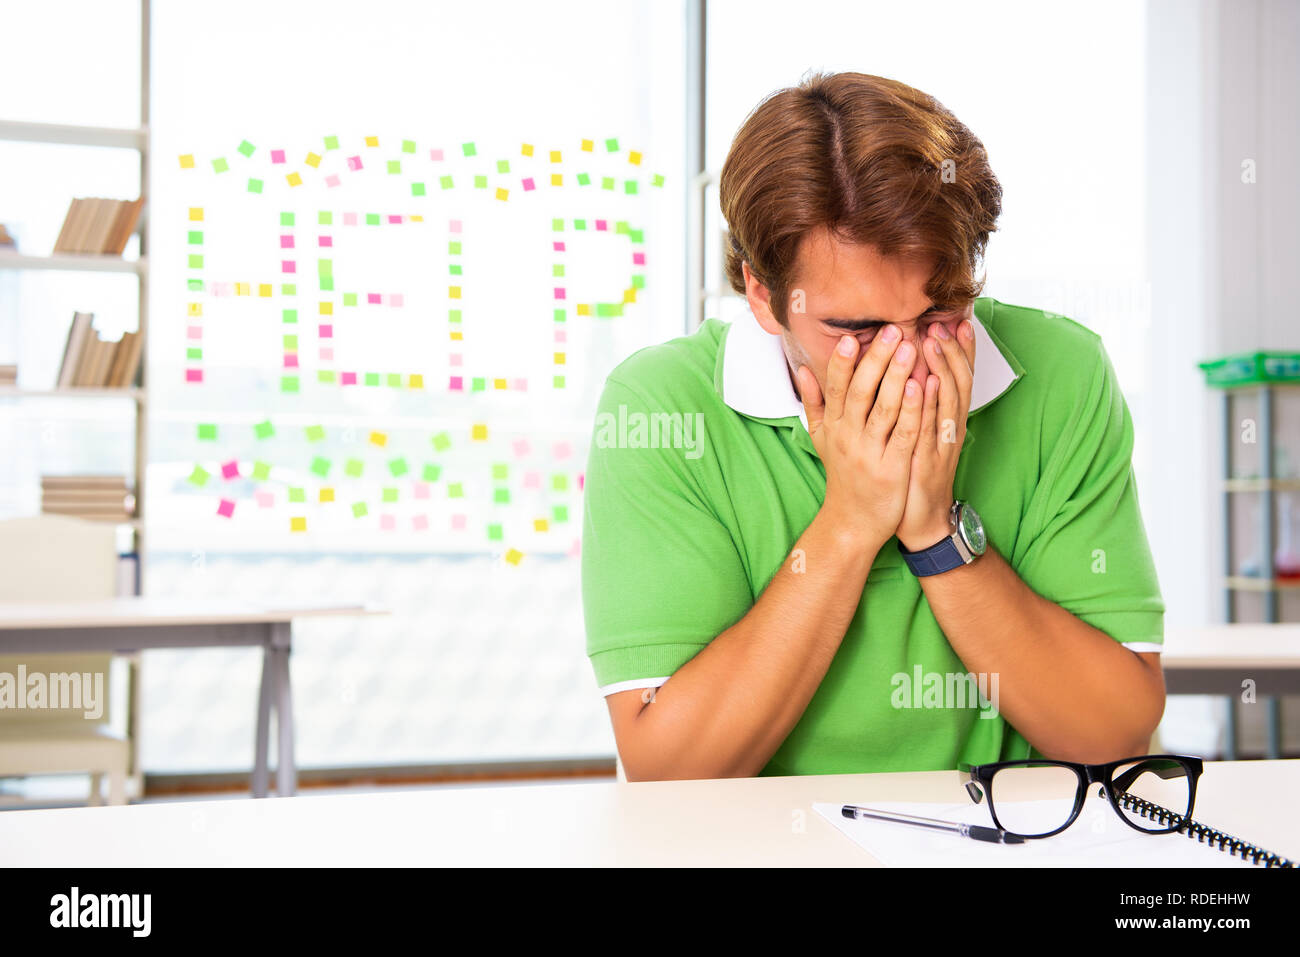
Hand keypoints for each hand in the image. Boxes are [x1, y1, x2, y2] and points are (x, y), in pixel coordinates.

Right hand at [798, 326, 923, 550]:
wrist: (853, 523)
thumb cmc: (843, 476)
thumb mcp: (821, 439)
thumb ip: (813, 403)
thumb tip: (801, 369)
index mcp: (833, 427)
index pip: (835, 387)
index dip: (842, 361)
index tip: (851, 336)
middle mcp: (848, 437)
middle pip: (860, 391)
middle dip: (876, 359)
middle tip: (892, 330)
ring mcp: (869, 452)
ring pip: (883, 408)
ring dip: (897, 376)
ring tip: (911, 347)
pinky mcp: (892, 468)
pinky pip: (903, 434)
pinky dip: (912, 410)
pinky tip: (921, 387)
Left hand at [896, 318, 975, 551]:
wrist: (921, 518)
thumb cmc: (916, 473)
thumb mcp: (922, 434)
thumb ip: (922, 405)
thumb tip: (917, 373)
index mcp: (948, 420)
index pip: (960, 378)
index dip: (962, 351)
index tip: (959, 321)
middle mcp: (950, 428)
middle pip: (959, 383)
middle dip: (952, 352)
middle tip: (942, 324)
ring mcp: (941, 444)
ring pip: (946, 402)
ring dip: (941, 370)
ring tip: (932, 343)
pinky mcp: (927, 461)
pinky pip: (928, 429)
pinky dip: (926, 406)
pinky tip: (922, 384)